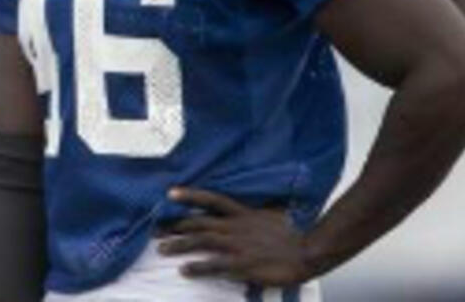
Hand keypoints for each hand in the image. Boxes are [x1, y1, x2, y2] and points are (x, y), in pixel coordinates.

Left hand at [157, 187, 314, 286]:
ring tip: (161, 249)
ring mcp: (238, 246)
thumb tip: (249, 208)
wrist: (309, 250)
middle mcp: (236, 227)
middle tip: (155, 230)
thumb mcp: (272, 214)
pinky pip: (215, 265)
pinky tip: (184, 270)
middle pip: (198, 223)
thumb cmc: (293, 233)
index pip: (211, 199)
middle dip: (175, 226)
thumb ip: (255, 211)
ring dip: (179, 245)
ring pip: (201, 242)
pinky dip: (197, 268)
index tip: (170, 193)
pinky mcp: (243, 264)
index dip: (190, 196)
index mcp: (243, 213)